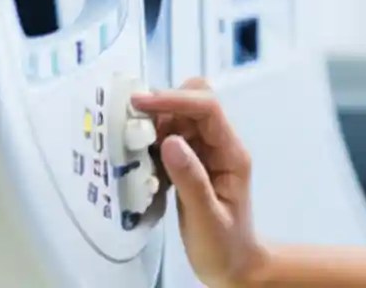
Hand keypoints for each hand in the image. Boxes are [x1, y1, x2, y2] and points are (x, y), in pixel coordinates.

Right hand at [132, 78, 267, 287]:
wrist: (234, 265)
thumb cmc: (224, 246)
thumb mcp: (206, 217)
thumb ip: (190, 179)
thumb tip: (170, 141)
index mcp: (231, 153)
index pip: (208, 109)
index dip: (175, 99)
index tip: (139, 104)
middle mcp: (220, 146)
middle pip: (195, 103)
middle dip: (164, 105)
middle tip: (132, 124)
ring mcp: (205, 153)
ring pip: (180, 119)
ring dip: (154, 124)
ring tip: (131, 143)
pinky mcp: (190, 164)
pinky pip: (170, 139)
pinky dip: (152, 142)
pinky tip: (139, 159)